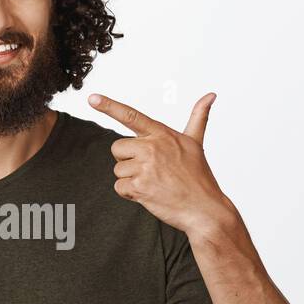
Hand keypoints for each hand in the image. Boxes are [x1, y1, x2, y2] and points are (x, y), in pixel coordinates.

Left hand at [88, 91, 232, 236]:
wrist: (204, 208)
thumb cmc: (199, 177)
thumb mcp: (196, 142)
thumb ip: (198, 117)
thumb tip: (211, 95)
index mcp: (162, 134)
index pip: (132, 116)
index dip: (109, 106)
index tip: (92, 98)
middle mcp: (152, 148)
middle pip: (117, 148)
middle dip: (127, 160)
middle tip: (149, 169)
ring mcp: (145, 167)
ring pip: (118, 169)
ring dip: (130, 179)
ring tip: (153, 183)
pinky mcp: (140, 187)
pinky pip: (119, 187)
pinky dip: (130, 193)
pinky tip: (148, 193)